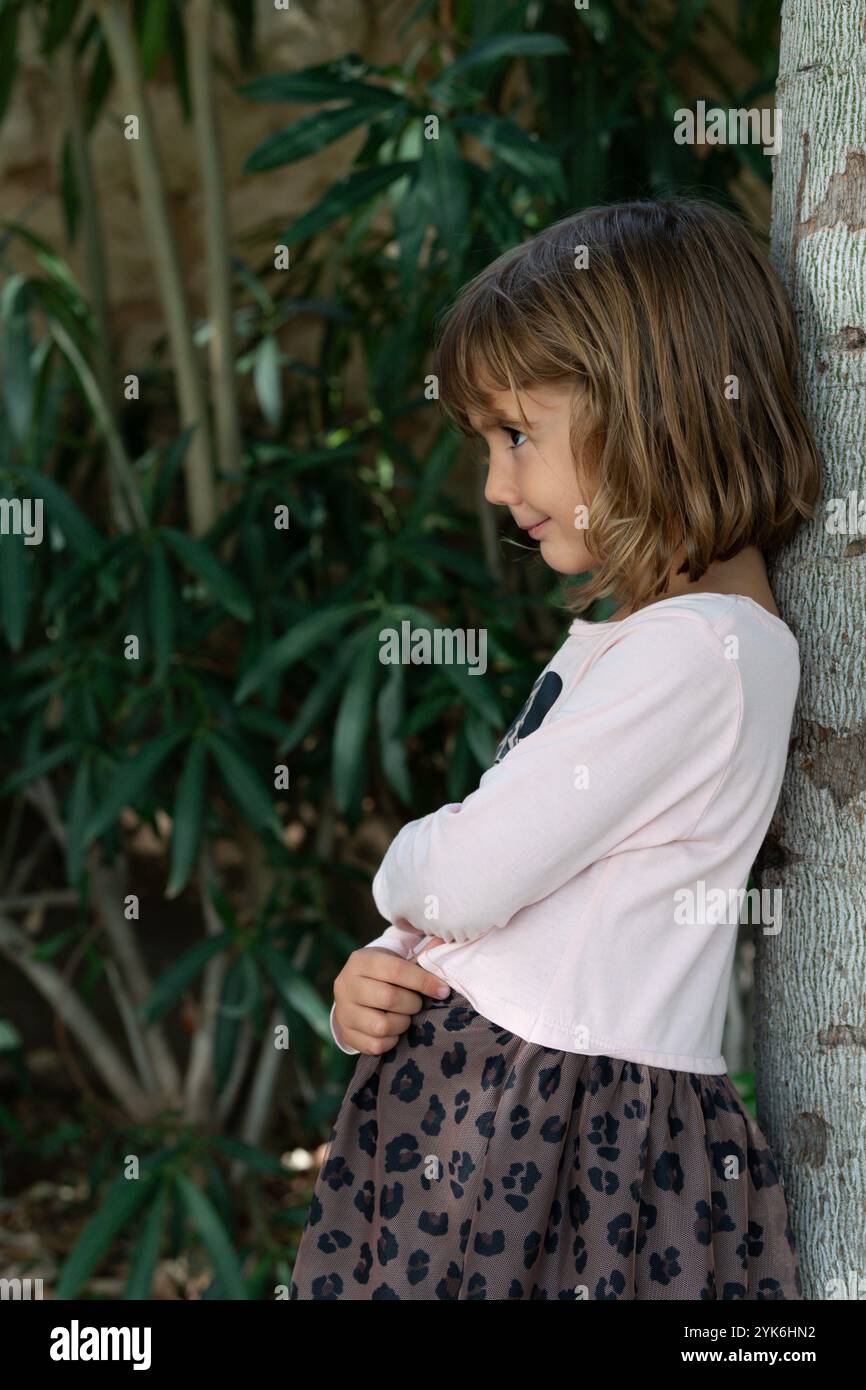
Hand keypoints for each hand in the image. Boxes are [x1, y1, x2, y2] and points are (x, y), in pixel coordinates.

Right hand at [332, 945, 449, 1054]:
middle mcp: (347, 985)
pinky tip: (394, 1031)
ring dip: (402, 1024)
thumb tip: (443, 940)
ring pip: (381, 1026)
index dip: (423, 981)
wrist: (352, 996)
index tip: (442, 990)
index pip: (396, 969)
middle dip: (412, 1004)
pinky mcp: (347, 1034)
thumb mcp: (394, 961)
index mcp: (361, 961)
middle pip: (389, 998)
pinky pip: (376, 1045)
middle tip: (417, 1004)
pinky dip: (391, 1041)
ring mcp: (344, 1011)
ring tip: (405, 1017)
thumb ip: (419, 956)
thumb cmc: (382, 976)